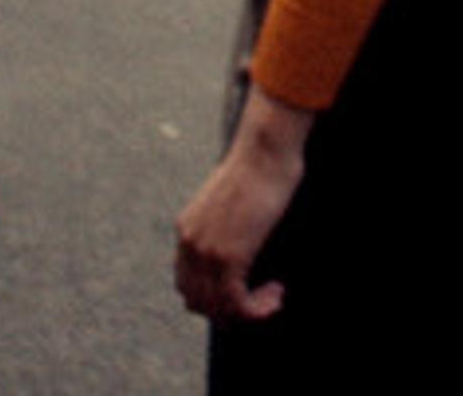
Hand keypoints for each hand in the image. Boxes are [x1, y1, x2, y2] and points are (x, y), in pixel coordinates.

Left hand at [172, 89, 311, 322]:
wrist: (264, 149)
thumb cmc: (259, 164)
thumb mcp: (233, 197)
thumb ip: (227, 221)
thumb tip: (243, 233)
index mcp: (187, 229)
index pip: (186, 283)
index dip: (213, 297)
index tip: (244, 290)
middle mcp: (190, 244)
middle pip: (196, 301)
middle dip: (229, 310)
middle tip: (259, 301)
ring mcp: (206, 252)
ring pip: (216, 308)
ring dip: (246, 312)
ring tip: (273, 298)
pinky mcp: (229, 256)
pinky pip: (236, 303)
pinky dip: (256, 310)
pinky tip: (276, 296)